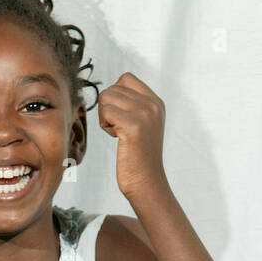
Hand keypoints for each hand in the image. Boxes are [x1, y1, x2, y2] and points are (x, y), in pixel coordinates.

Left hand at [98, 73, 168, 202]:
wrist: (146, 182)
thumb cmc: (138, 156)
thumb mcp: (142, 124)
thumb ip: (133, 104)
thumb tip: (110, 90)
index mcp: (156, 102)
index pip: (126, 78)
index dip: (115, 95)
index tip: (121, 116)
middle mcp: (153, 104)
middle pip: (113, 88)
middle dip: (109, 108)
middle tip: (119, 129)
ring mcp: (145, 113)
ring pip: (107, 97)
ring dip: (105, 117)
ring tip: (118, 133)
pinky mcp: (134, 125)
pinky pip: (105, 112)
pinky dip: (105, 125)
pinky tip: (117, 138)